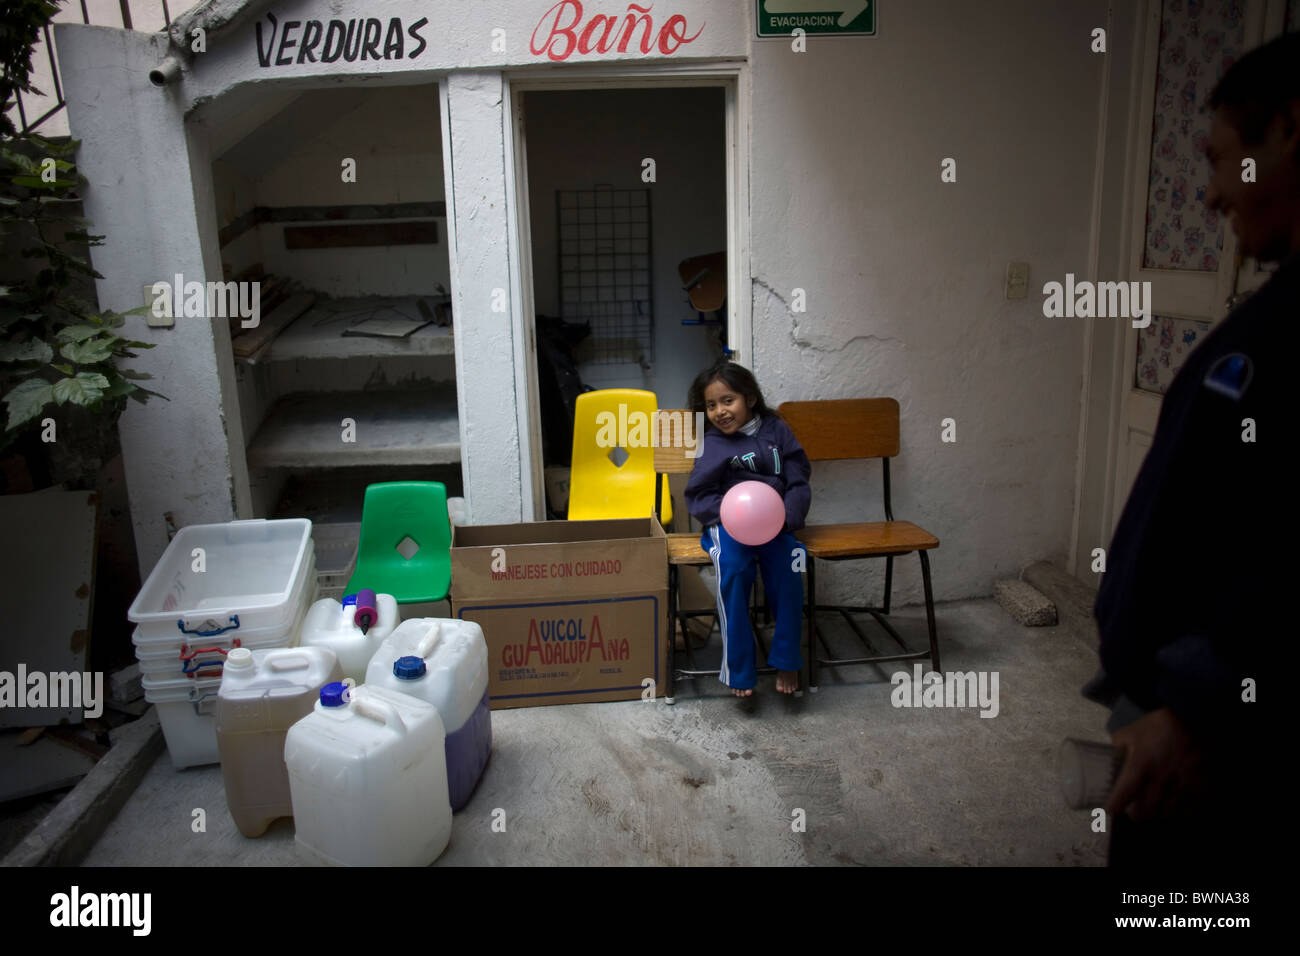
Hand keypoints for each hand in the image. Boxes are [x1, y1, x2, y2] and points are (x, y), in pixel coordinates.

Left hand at [1106, 707, 1203, 821]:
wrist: (1195, 718)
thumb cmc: (1159, 725)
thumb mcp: (1132, 731)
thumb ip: (1118, 746)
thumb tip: (1106, 756)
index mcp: (1141, 763)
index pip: (1124, 793)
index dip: (1114, 806)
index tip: (1109, 810)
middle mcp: (1161, 777)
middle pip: (1146, 810)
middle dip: (1137, 815)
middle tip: (1132, 812)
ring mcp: (1182, 783)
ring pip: (1167, 812)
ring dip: (1158, 814)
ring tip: (1152, 811)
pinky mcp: (1200, 785)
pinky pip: (1189, 808)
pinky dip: (1179, 812)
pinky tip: (1174, 808)